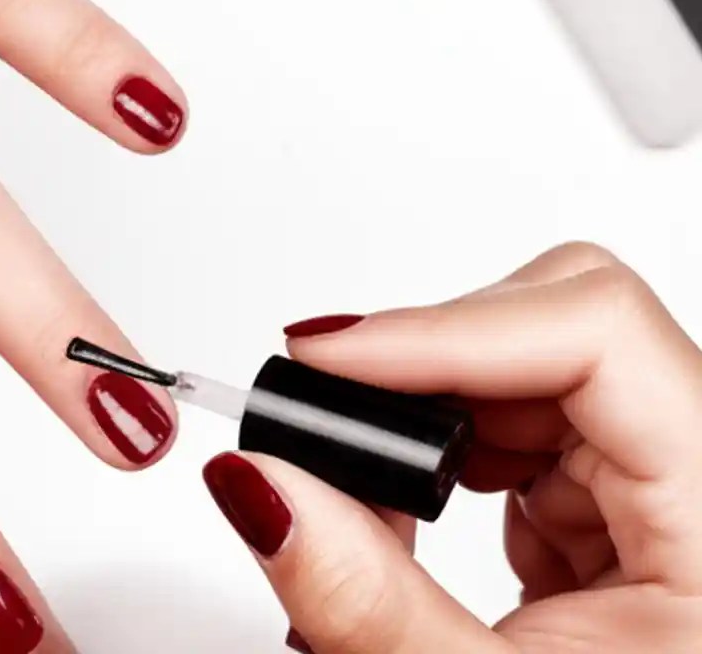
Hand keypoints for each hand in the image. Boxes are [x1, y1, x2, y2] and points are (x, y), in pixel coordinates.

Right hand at [202, 243, 701, 652]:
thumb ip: (368, 598)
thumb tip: (260, 485)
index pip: (596, 331)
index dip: (443, 326)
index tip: (323, 358)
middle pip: (558, 322)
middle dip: (423, 369)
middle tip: (328, 434)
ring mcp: (668, 479)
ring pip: (527, 361)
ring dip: (427, 417)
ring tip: (374, 511)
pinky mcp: (620, 496)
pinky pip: (519, 420)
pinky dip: (443, 455)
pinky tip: (416, 521)